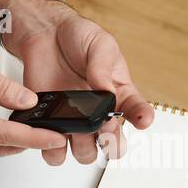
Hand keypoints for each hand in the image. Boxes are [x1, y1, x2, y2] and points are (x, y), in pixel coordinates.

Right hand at [0, 44, 68, 160]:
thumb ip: (0, 86)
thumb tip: (29, 103)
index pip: (4, 135)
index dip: (34, 137)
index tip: (56, 138)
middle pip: (5, 147)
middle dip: (33, 139)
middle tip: (60, 128)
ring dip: (21, 140)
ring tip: (45, 128)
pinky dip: (7, 139)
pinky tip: (20, 128)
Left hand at [12, 8, 153, 165]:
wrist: (44, 34)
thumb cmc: (78, 37)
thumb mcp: (99, 44)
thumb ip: (103, 67)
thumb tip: (106, 91)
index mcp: (119, 94)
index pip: (138, 112)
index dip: (143, 119)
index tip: (142, 120)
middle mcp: (99, 113)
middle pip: (113, 145)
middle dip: (111, 142)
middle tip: (104, 128)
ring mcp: (74, 121)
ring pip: (85, 154)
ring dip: (83, 148)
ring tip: (76, 129)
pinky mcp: (50, 124)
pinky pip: (53, 151)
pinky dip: (53, 149)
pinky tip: (52, 132)